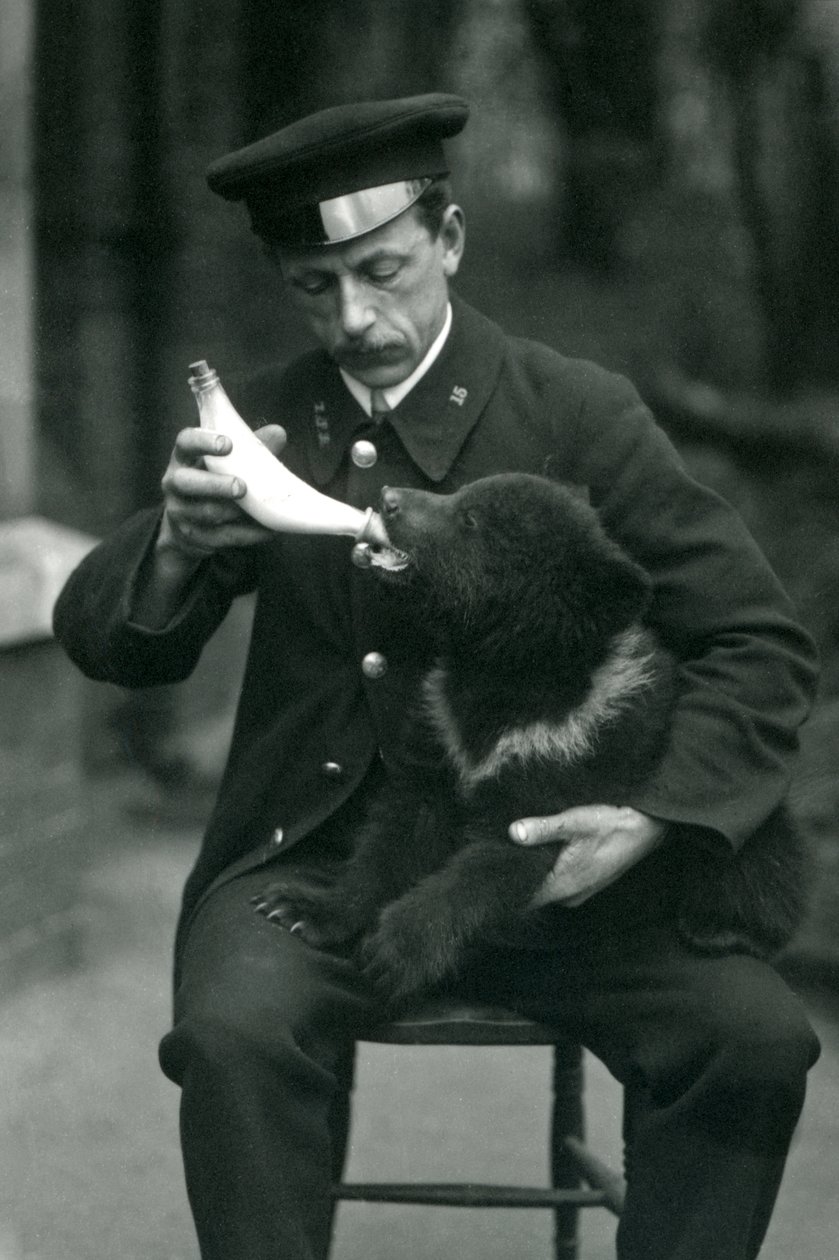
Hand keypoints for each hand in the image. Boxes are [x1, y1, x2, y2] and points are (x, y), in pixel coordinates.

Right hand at [158, 424, 286, 558]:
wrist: (185, 527)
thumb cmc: (211, 481)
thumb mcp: (225, 462)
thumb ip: (249, 448)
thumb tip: (278, 433)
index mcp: (183, 458)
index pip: (185, 442)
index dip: (203, 441)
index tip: (227, 443)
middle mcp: (175, 483)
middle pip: (187, 482)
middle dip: (215, 485)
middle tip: (240, 487)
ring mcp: (180, 512)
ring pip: (206, 512)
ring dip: (234, 511)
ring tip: (259, 510)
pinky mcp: (194, 536)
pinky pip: (223, 536)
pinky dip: (248, 534)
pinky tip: (269, 530)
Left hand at [509, 805, 665, 907]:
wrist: (647, 828)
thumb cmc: (612, 824)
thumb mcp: (574, 822)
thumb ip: (542, 829)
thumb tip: (512, 833)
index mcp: (563, 885)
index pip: (523, 898)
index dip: (507, 885)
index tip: (494, 867)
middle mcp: (570, 895)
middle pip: (532, 893)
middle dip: (519, 876)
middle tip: (502, 851)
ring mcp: (579, 892)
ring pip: (546, 888)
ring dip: (536, 872)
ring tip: (521, 849)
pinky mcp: (587, 884)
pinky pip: (559, 884)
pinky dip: (549, 871)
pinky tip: (544, 852)